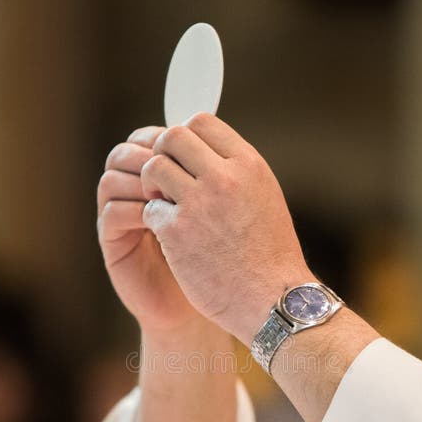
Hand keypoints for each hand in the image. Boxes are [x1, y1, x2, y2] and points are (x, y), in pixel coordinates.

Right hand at [97, 126, 204, 335]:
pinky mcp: (114, 244)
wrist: (219, 304)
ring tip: (170, 195)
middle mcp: (135, 193)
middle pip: (125, 151)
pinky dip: (136, 209)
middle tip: (175, 169)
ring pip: (113, 177)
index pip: (149, 138)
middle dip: (150, 155)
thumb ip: (213, 174)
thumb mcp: (225, 207)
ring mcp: (121, 217)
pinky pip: (112, 212)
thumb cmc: (228, 255)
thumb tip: (218, 135)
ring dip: (142, 180)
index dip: (165, 136)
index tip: (192, 148)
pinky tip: (162, 218)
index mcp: (161, 178)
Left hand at [140, 113, 314, 345]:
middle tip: (166, 179)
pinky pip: (149, 208)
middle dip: (163, 154)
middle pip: (172, 137)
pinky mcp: (177, 232)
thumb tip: (203, 150)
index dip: (186, 137)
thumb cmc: (270, 254)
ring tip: (164, 205)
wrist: (272, 300)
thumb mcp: (264, 198)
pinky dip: (154, 220)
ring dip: (152, 185)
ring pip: (153, 168)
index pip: (201, 122)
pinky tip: (168, 235)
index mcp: (248, 165)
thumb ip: (235, 171)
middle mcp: (223, 177)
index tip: (185, 159)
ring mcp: (198, 204)